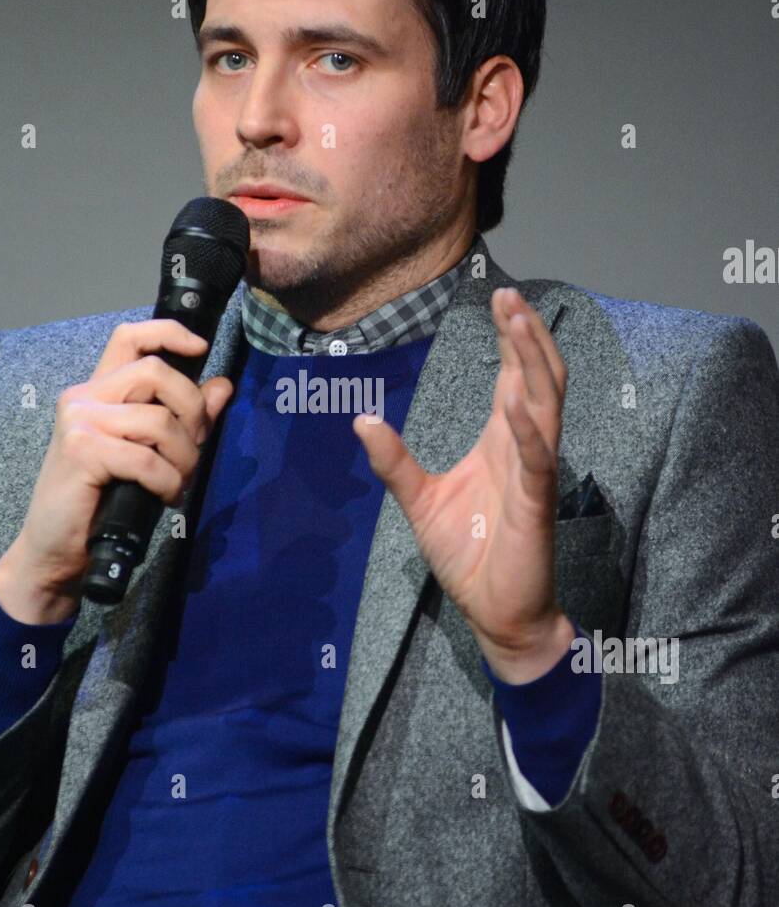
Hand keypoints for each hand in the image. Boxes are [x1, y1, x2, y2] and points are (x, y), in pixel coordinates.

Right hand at [0, 319, 233, 620]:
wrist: (55, 550)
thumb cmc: (100, 503)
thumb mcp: (148, 453)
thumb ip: (183, 418)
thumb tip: (221, 386)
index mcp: (98, 391)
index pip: (130, 337)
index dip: (169, 333)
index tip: (200, 348)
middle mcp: (84, 397)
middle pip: (157, 372)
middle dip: (192, 412)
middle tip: (193, 450)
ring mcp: (79, 421)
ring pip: (160, 420)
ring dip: (184, 459)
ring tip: (176, 483)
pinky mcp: (81, 451)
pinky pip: (147, 459)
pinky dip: (166, 482)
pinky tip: (163, 498)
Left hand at [353, 286, 572, 684]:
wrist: (495, 612)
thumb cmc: (468, 555)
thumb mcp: (419, 501)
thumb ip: (394, 462)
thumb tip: (361, 421)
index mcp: (502, 443)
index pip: (513, 377)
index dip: (510, 338)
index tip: (499, 297)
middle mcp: (525, 448)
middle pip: (537, 378)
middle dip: (526, 335)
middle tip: (508, 294)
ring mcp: (535, 473)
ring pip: (546, 405)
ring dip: (534, 363)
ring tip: (518, 323)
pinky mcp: (536, 505)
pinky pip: (538, 460)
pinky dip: (530, 432)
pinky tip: (514, 405)